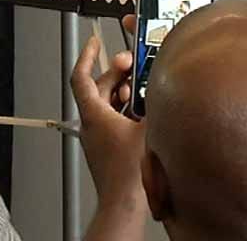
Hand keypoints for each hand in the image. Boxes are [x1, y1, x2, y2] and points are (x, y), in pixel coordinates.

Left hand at [70, 19, 144, 204]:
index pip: (81, 76)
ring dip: (121, 91)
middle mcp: (91, 124)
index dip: (87, 55)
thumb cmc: (129, 174)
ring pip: (104, 103)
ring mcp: (97, 137)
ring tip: (139, 87)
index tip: (94, 42)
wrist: (124, 204)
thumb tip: (165, 86)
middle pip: (97, 87)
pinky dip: (123, 109)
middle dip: (114, 72)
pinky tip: (142, 111)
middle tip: (131, 62)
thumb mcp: (148, 128)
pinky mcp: (106, 148)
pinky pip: (111, 119)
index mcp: (94, 114)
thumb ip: (155, 103)